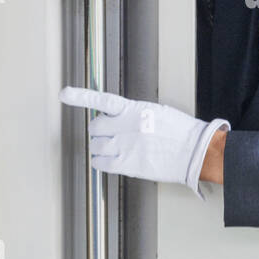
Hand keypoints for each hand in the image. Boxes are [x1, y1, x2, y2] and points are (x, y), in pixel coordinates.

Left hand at [59, 87, 229, 195]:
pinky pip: (100, 163)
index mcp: (134, 109)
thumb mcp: (156, 112)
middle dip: (100, 130)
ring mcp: (124, 146)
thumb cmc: (180, 131)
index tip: (64, 94)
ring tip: (114, 147)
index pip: (102, 100)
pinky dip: (100, 161)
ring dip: (101, 146)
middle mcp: (126, 126)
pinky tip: (106, 160)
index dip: (80, 96)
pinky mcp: (127, 164)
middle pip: (95, 127)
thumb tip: (120, 118)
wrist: (193, 151)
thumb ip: (134, 114)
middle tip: (110, 134)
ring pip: (95, 146)